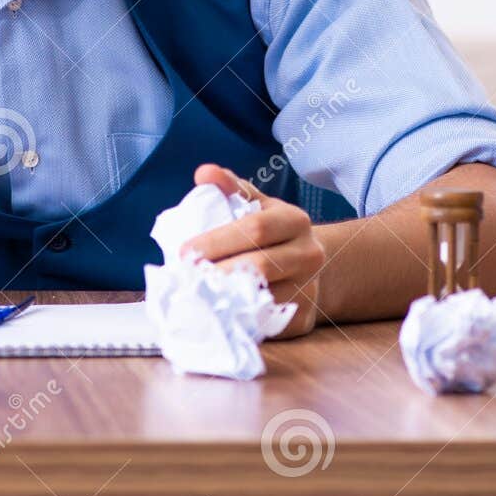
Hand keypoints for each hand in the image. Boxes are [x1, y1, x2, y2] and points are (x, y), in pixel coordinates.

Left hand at [184, 165, 326, 337]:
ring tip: (196, 296)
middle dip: (216, 273)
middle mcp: (309, 253)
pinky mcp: (304, 318)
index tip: (184, 251)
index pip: (255, 229)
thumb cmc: (273, 235)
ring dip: (225, 300)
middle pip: (258, 266)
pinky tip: (217, 315)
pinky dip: (239, 320)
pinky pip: (267, 323)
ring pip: (263, 299)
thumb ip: (231, 188)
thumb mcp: (258, 205)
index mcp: (295, 220)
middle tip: (185, 278)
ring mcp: (310, 288)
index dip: (217, 241)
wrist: (312, 268)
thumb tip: (204, 173)